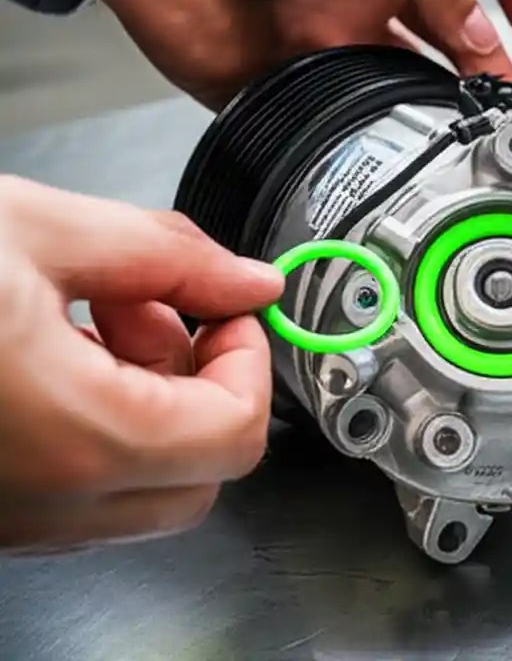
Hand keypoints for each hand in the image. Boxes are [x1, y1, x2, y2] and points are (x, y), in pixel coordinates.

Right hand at [0, 176, 283, 553]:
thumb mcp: (30, 230)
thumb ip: (162, 253)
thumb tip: (247, 279)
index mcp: (81, 439)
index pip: (239, 430)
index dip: (250, 356)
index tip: (229, 307)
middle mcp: (49, 504)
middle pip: (203, 471)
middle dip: (202, 382)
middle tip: (155, 311)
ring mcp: (14, 520)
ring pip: (142, 486)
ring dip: (146, 401)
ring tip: (87, 318)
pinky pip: (80, 489)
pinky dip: (94, 426)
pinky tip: (48, 352)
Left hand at [87, 0, 511, 108]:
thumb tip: (481, 37)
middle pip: (452, 32)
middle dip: (489, 66)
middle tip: (511, 103)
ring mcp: (336, 35)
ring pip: (409, 81)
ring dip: (442, 106)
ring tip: (470, 132)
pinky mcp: (298, 79)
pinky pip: (351, 115)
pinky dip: (380, 134)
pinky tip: (402, 143)